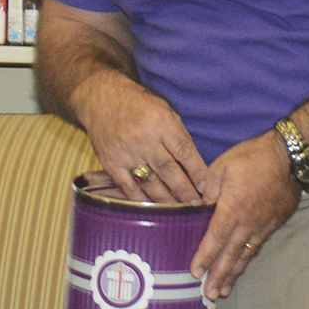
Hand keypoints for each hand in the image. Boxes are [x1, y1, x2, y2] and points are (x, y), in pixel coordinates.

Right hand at [71, 73, 208, 202]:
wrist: (101, 99)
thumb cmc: (138, 105)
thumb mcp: (164, 111)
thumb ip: (177, 136)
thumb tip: (193, 166)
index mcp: (161, 123)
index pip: (185, 152)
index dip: (198, 172)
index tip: (207, 187)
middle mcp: (143, 139)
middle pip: (169, 171)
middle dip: (185, 191)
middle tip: (196, 205)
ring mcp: (125, 152)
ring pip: (150, 182)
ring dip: (167, 199)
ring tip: (178, 209)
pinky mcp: (110, 162)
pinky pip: (127, 186)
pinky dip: (141, 199)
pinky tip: (152, 207)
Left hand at [189, 132, 300, 300]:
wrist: (292, 157)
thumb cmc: (254, 157)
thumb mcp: (222, 167)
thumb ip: (208, 190)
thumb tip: (197, 208)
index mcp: (232, 208)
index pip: (215, 237)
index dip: (205, 257)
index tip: (195, 273)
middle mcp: (248, 222)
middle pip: (230, 254)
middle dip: (218, 276)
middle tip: (208, 295)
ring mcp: (263, 225)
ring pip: (245, 255)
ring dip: (233, 274)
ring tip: (223, 291)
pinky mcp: (274, 224)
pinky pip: (256, 247)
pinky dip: (247, 260)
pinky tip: (240, 269)